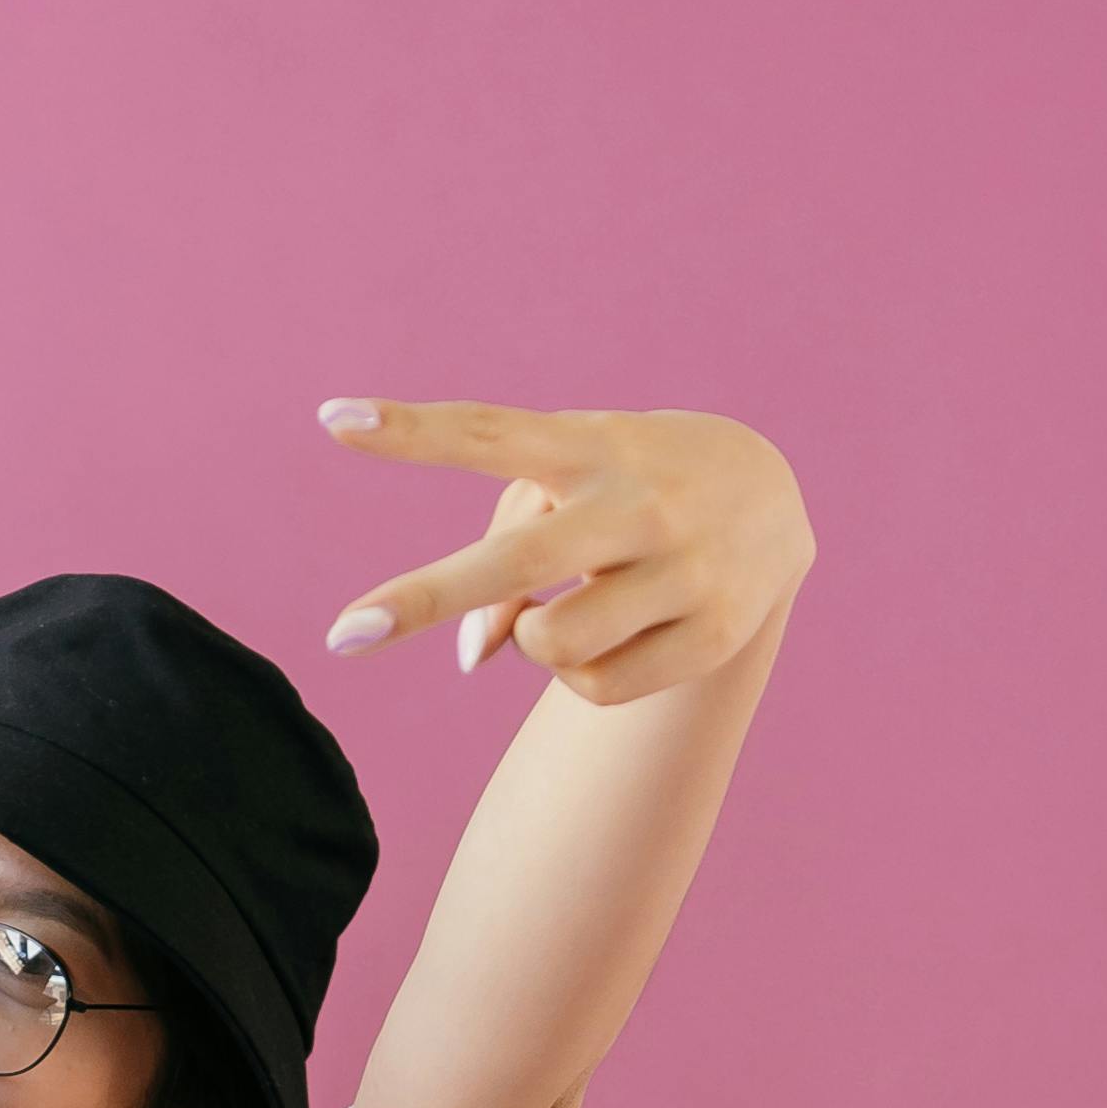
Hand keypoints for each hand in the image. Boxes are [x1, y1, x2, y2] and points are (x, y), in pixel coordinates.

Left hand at [317, 398, 813, 701]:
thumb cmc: (630, 488)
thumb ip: (502, 547)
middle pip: (517, 560)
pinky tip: (618, 637)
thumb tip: (470, 659)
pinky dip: (582, 677)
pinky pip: (598, 689)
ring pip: (551, 645)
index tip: (332, 418)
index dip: (411, 430)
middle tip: (341, 636)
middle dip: (424, 599)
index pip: (489, 432)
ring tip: (564, 612)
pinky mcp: (715, 630)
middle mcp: (638, 500)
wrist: (774, 500)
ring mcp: (683, 567)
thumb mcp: (571, 484)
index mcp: (590, 445)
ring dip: (530, 642)